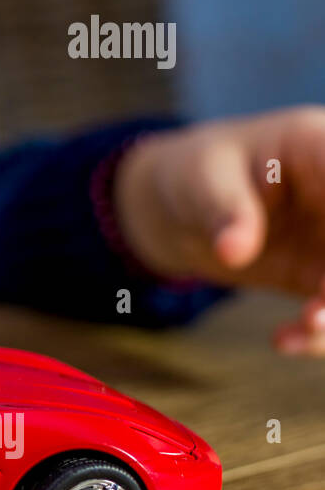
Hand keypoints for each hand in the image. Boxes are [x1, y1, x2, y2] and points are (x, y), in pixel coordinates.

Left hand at [114, 105, 324, 353]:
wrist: (179, 206)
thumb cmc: (195, 173)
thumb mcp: (200, 180)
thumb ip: (224, 209)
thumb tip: (234, 250)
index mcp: (322, 149)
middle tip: (320, 309)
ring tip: (308, 325)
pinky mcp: (324, 278)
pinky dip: (321, 335)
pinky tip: (285, 340)